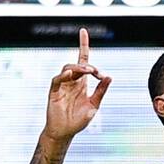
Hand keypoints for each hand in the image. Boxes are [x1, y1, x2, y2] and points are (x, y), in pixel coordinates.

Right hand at [44, 28, 111, 142]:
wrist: (65, 132)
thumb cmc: (78, 120)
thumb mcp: (94, 105)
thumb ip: (100, 91)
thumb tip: (109, 76)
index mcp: (82, 83)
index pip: (83, 60)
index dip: (83, 45)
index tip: (83, 32)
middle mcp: (71, 81)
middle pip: (77, 64)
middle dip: (87, 65)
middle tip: (95, 72)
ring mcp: (62, 85)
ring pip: (68, 68)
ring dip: (78, 68)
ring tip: (88, 72)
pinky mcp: (54, 91)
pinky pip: (57, 79)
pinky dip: (64, 76)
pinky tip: (71, 75)